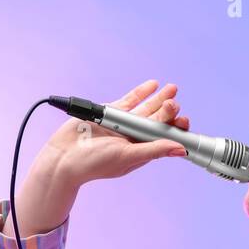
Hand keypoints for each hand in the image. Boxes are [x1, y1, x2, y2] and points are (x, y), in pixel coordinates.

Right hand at [46, 78, 192, 184]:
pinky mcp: (110, 112)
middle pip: (156, 121)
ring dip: (159, 99)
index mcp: (141, 151)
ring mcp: (122, 124)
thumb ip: (154, 150)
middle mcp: (134, 137)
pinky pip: (129, 101)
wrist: (65, 156)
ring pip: (146, 109)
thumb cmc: (95, 163)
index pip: (163, 138)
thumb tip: (180, 150)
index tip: (184, 121)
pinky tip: (153, 85)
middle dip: (168, 111)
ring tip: (172, 89)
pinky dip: (141, 92)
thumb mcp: (128, 156)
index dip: (175, 129)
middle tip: (175, 102)